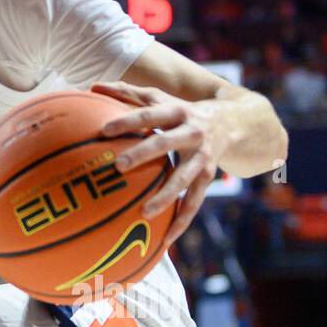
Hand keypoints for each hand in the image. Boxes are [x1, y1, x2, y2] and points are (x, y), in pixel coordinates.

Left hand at [92, 81, 233, 251]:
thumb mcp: (160, 98)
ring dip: (165, 196)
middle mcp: (192, 133)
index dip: (127, 120)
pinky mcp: (210, 177)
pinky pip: (195, 202)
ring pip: (184, 179)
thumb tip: (92, 86)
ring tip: (143, 213)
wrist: (235, 121)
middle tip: (118, 166)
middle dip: (143, 154)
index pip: (149, 114)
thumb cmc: (182, 110)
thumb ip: (127, 93)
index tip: (104, 130)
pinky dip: (181, 221)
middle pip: (166, 142)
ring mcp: (203, 157)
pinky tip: (165, 241)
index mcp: (176, 111)